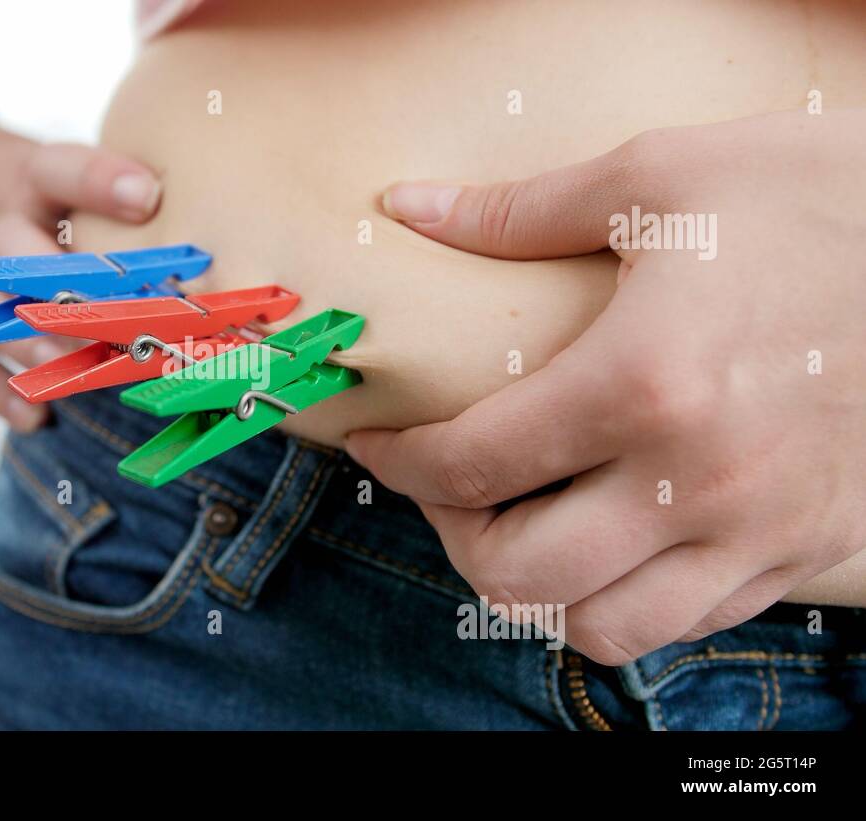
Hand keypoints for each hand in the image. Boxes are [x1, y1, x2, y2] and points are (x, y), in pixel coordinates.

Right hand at [0, 111, 161, 429]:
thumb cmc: (23, 184)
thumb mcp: (60, 168)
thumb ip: (110, 193)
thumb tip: (180, 224)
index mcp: (29, 177)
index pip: (61, 169)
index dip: (102, 182)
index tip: (147, 196)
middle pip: (21, 257)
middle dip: (70, 297)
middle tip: (121, 330)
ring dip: (35, 350)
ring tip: (80, 380)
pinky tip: (37, 418)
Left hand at [347, 109, 865, 664]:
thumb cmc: (818, 197)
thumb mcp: (663, 177)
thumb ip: (520, 212)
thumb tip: (409, 209)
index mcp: (645, 383)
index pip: (472, 467)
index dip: (400, 464)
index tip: (380, 444)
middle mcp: (697, 482)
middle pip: (519, 575)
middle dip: (454, 537)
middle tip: (447, 488)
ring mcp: (759, 531)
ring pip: (602, 627)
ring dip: (536, 590)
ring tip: (522, 526)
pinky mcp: (806, 552)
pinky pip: (688, 621)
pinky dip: (623, 599)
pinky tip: (611, 539)